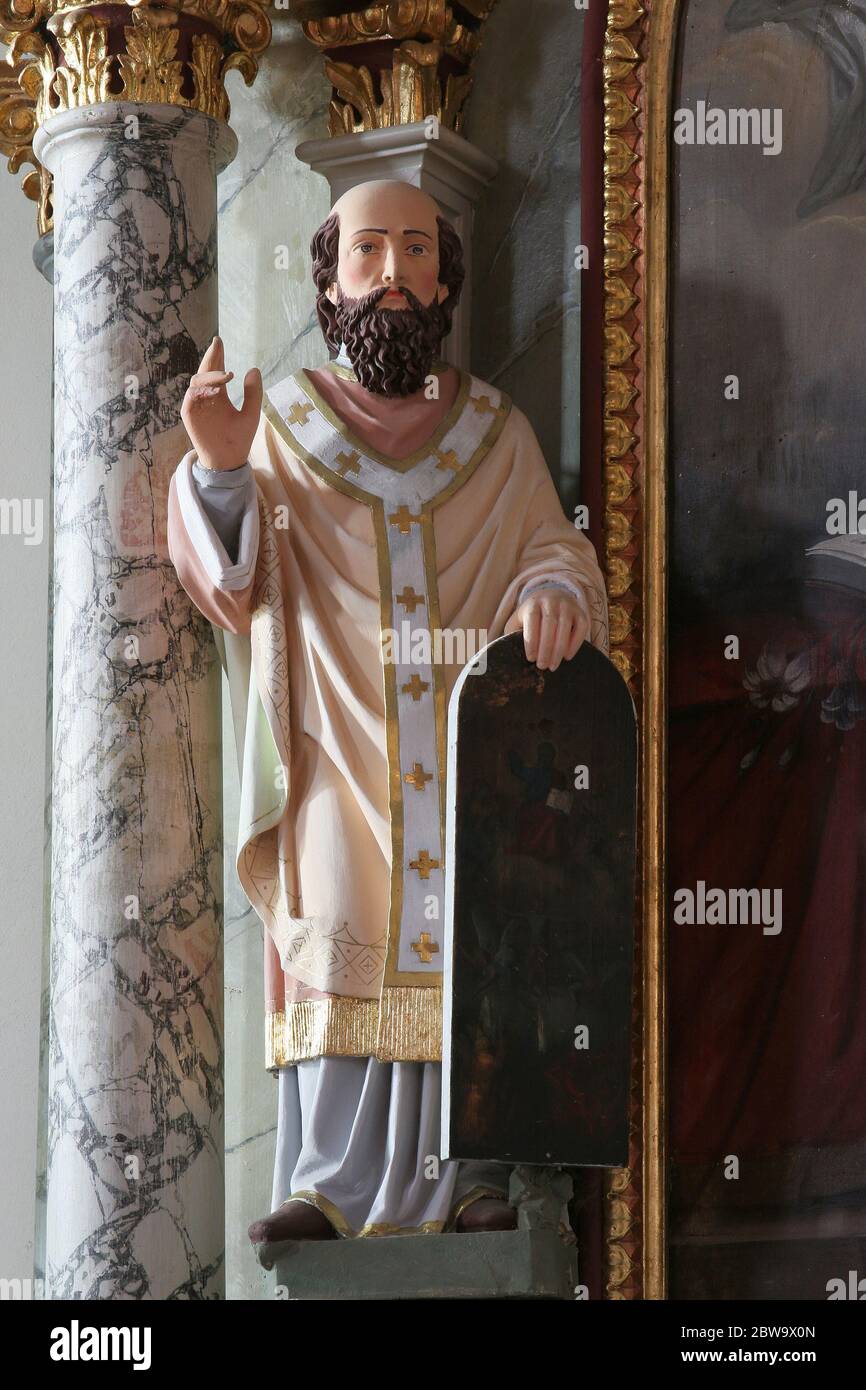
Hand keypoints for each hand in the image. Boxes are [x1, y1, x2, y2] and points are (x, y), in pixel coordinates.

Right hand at [180, 335, 262, 470]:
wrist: (228, 461)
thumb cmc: (238, 439)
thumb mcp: (251, 414)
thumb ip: (253, 393)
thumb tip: (254, 369)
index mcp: (219, 395)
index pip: (216, 370)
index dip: (217, 355)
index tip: (219, 341)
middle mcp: (206, 397)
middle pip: (205, 371)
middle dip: (211, 357)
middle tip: (217, 343)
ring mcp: (196, 405)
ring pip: (197, 382)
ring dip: (210, 376)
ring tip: (226, 375)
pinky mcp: (189, 415)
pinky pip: (191, 398)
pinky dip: (200, 391)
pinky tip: (214, 390)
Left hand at [504, 589, 588, 670]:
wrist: (553, 596)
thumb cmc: (532, 616)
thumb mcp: (519, 620)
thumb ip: (513, 633)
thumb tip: (507, 651)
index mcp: (533, 603)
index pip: (532, 620)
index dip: (531, 640)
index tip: (530, 658)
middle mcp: (551, 601)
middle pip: (549, 624)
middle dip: (546, 647)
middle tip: (542, 666)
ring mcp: (567, 606)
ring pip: (565, 626)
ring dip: (559, 648)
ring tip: (553, 666)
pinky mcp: (580, 612)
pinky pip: (581, 627)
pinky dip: (575, 643)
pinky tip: (567, 656)